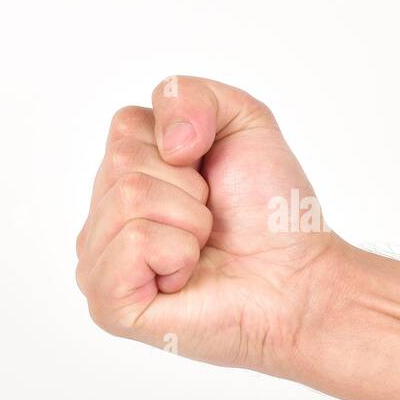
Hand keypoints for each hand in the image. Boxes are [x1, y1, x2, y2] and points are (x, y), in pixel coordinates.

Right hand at [76, 76, 340, 371]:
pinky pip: (133, 242)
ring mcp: (101, 264)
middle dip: (187, 186)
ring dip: (189, 220)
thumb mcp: (243, 120)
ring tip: (203, 248)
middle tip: (211, 221)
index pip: (124, 125)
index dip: (183, 143)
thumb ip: (189, 94)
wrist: (298, 278)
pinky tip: (188, 276)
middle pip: (123, 160)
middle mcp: (104, 219)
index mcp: (124, 177)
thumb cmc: (270, 212)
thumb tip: (166, 142)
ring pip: (129, 198)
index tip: (210, 179)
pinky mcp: (110, 305)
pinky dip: (177, 253)